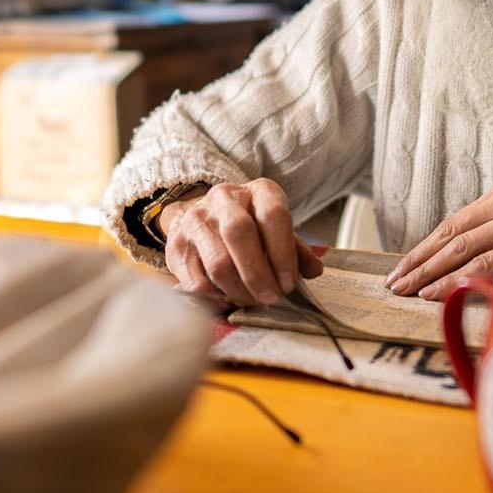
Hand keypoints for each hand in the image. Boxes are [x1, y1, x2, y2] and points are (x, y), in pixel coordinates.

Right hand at [161, 178, 322, 305]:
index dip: (283, 252)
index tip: (289, 283)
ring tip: (252, 302)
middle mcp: (224, 198)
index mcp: (257, 190)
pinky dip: (215, 298)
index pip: (273, 214)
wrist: (203, 216)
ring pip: (217, 261)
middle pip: (238, 234)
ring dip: (239, 290)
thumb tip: (315, 271)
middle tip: (271, 299)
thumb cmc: (251, 226)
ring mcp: (196, 219)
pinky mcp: (177, 244)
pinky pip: (196, 280)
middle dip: (258, 274)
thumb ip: (296, 250)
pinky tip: (229, 301)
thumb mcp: (276, 231)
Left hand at [384, 184, 492, 300]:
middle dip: (417, 263)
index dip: (421, 249)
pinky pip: (484, 267)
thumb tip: (446, 268)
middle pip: (451, 237)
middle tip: (393, 284)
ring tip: (406, 292)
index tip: (400, 268)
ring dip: (428, 275)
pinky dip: (454, 281)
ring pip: (462, 252)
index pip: (452, 224)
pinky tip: (434, 293)